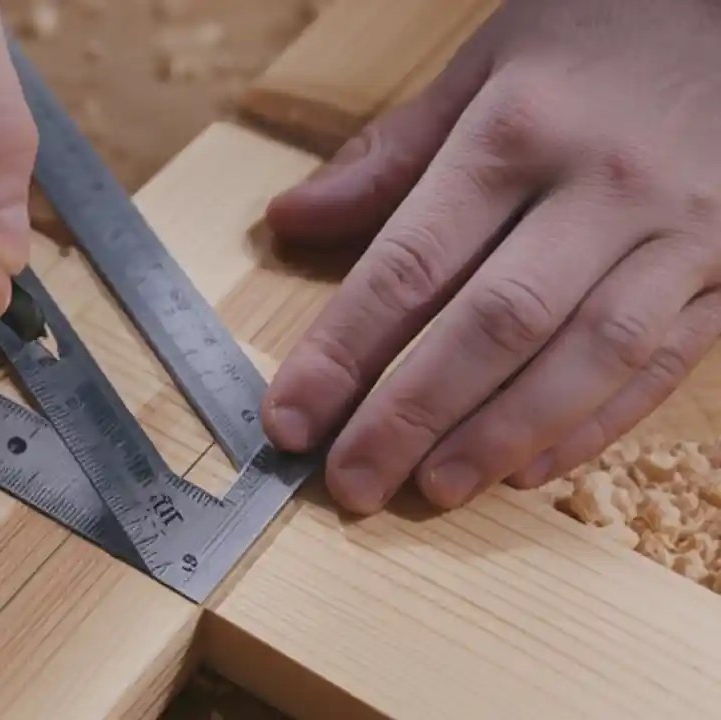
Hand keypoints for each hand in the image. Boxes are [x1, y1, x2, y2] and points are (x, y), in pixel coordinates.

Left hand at [261, 0, 720, 514]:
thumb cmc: (603, 29)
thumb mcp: (486, 62)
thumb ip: (390, 153)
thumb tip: (290, 219)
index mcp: (520, 131)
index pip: (411, 263)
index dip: (343, 351)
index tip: (292, 418)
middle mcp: (602, 189)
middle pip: (495, 325)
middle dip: (412, 415)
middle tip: (350, 483)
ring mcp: (680, 235)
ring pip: (587, 358)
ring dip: (501, 435)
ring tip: (430, 490)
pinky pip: (663, 364)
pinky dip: (595, 425)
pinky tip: (530, 468)